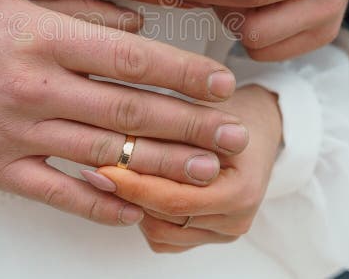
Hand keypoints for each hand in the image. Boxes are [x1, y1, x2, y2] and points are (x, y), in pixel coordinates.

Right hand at [0, 0, 252, 226]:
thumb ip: (80, 7)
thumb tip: (140, 24)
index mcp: (44, 36)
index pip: (133, 59)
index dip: (186, 73)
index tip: (224, 83)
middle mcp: (35, 86)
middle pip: (131, 111)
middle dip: (192, 126)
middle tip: (236, 137)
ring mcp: (13, 131)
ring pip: (104, 157)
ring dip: (162, 168)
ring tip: (207, 173)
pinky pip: (55, 193)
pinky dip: (99, 206)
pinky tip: (136, 211)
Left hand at [88, 85, 281, 251]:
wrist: (255, 129)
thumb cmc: (228, 112)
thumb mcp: (202, 111)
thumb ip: (171, 130)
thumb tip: (122, 137)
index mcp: (240, 190)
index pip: (175, 198)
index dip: (134, 185)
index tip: (102, 168)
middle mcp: (235, 219)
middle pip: (163, 218)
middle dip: (127, 194)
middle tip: (94, 172)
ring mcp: (223, 232)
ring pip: (159, 231)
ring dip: (133, 206)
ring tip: (113, 175)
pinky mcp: (208, 235)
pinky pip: (164, 237)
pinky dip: (145, 215)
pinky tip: (135, 189)